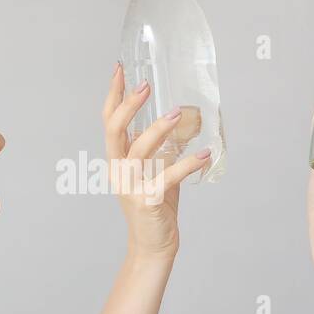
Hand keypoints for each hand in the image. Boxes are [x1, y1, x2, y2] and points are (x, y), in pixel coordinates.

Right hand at [102, 63, 209, 260]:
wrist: (153, 244)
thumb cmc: (154, 206)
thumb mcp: (155, 170)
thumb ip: (162, 148)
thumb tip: (183, 121)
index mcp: (117, 158)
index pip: (109, 120)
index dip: (113, 94)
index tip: (120, 68)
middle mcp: (118, 169)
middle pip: (114, 129)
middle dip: (128, 104)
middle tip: (146, 85)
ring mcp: (130, 185)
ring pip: (138, 150)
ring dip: (157, 129)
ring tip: (177, 113)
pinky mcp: (147, 200)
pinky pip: (167, 177)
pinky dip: (187, 164)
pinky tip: (204, 154)